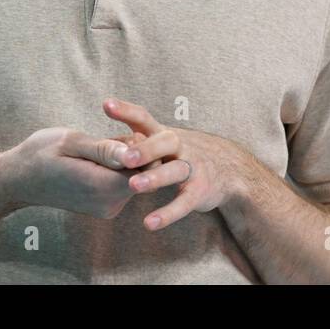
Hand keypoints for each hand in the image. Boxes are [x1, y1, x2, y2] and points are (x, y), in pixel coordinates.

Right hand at [10, 127, 141, 218]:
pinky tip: (97, 158)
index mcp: (102, 187)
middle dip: (136, 152)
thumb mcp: (71, 141)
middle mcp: (109, 204)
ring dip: (126, 159)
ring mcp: (107, 208)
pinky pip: (123, 183)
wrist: (18, 179)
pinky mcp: (105, 207)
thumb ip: (104, 149)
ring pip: (134, 177)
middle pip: (144, 173)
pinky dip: (117, 168)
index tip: (129, 132)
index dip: (144, 146)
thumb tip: (134, 151)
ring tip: (100, 147)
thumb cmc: (41, 154)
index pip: (147, 166)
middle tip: (112, 137)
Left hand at [102, 97, 242, 230]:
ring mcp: (191, 167)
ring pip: (174, 170)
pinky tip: (149, 223)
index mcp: (164, 134)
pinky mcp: (199, 190)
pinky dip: (168, 213)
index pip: (144, 118)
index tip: (106, 104)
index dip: (126, 111)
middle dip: (145, 149)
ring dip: (154, 177)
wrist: (229, 168)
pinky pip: (183, 202)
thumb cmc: (183, 154)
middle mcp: (179, 147)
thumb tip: (100, 141)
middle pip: (164, 142)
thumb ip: (137, 142)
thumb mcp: (164, 142)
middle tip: (125, 156)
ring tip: (134, 185)